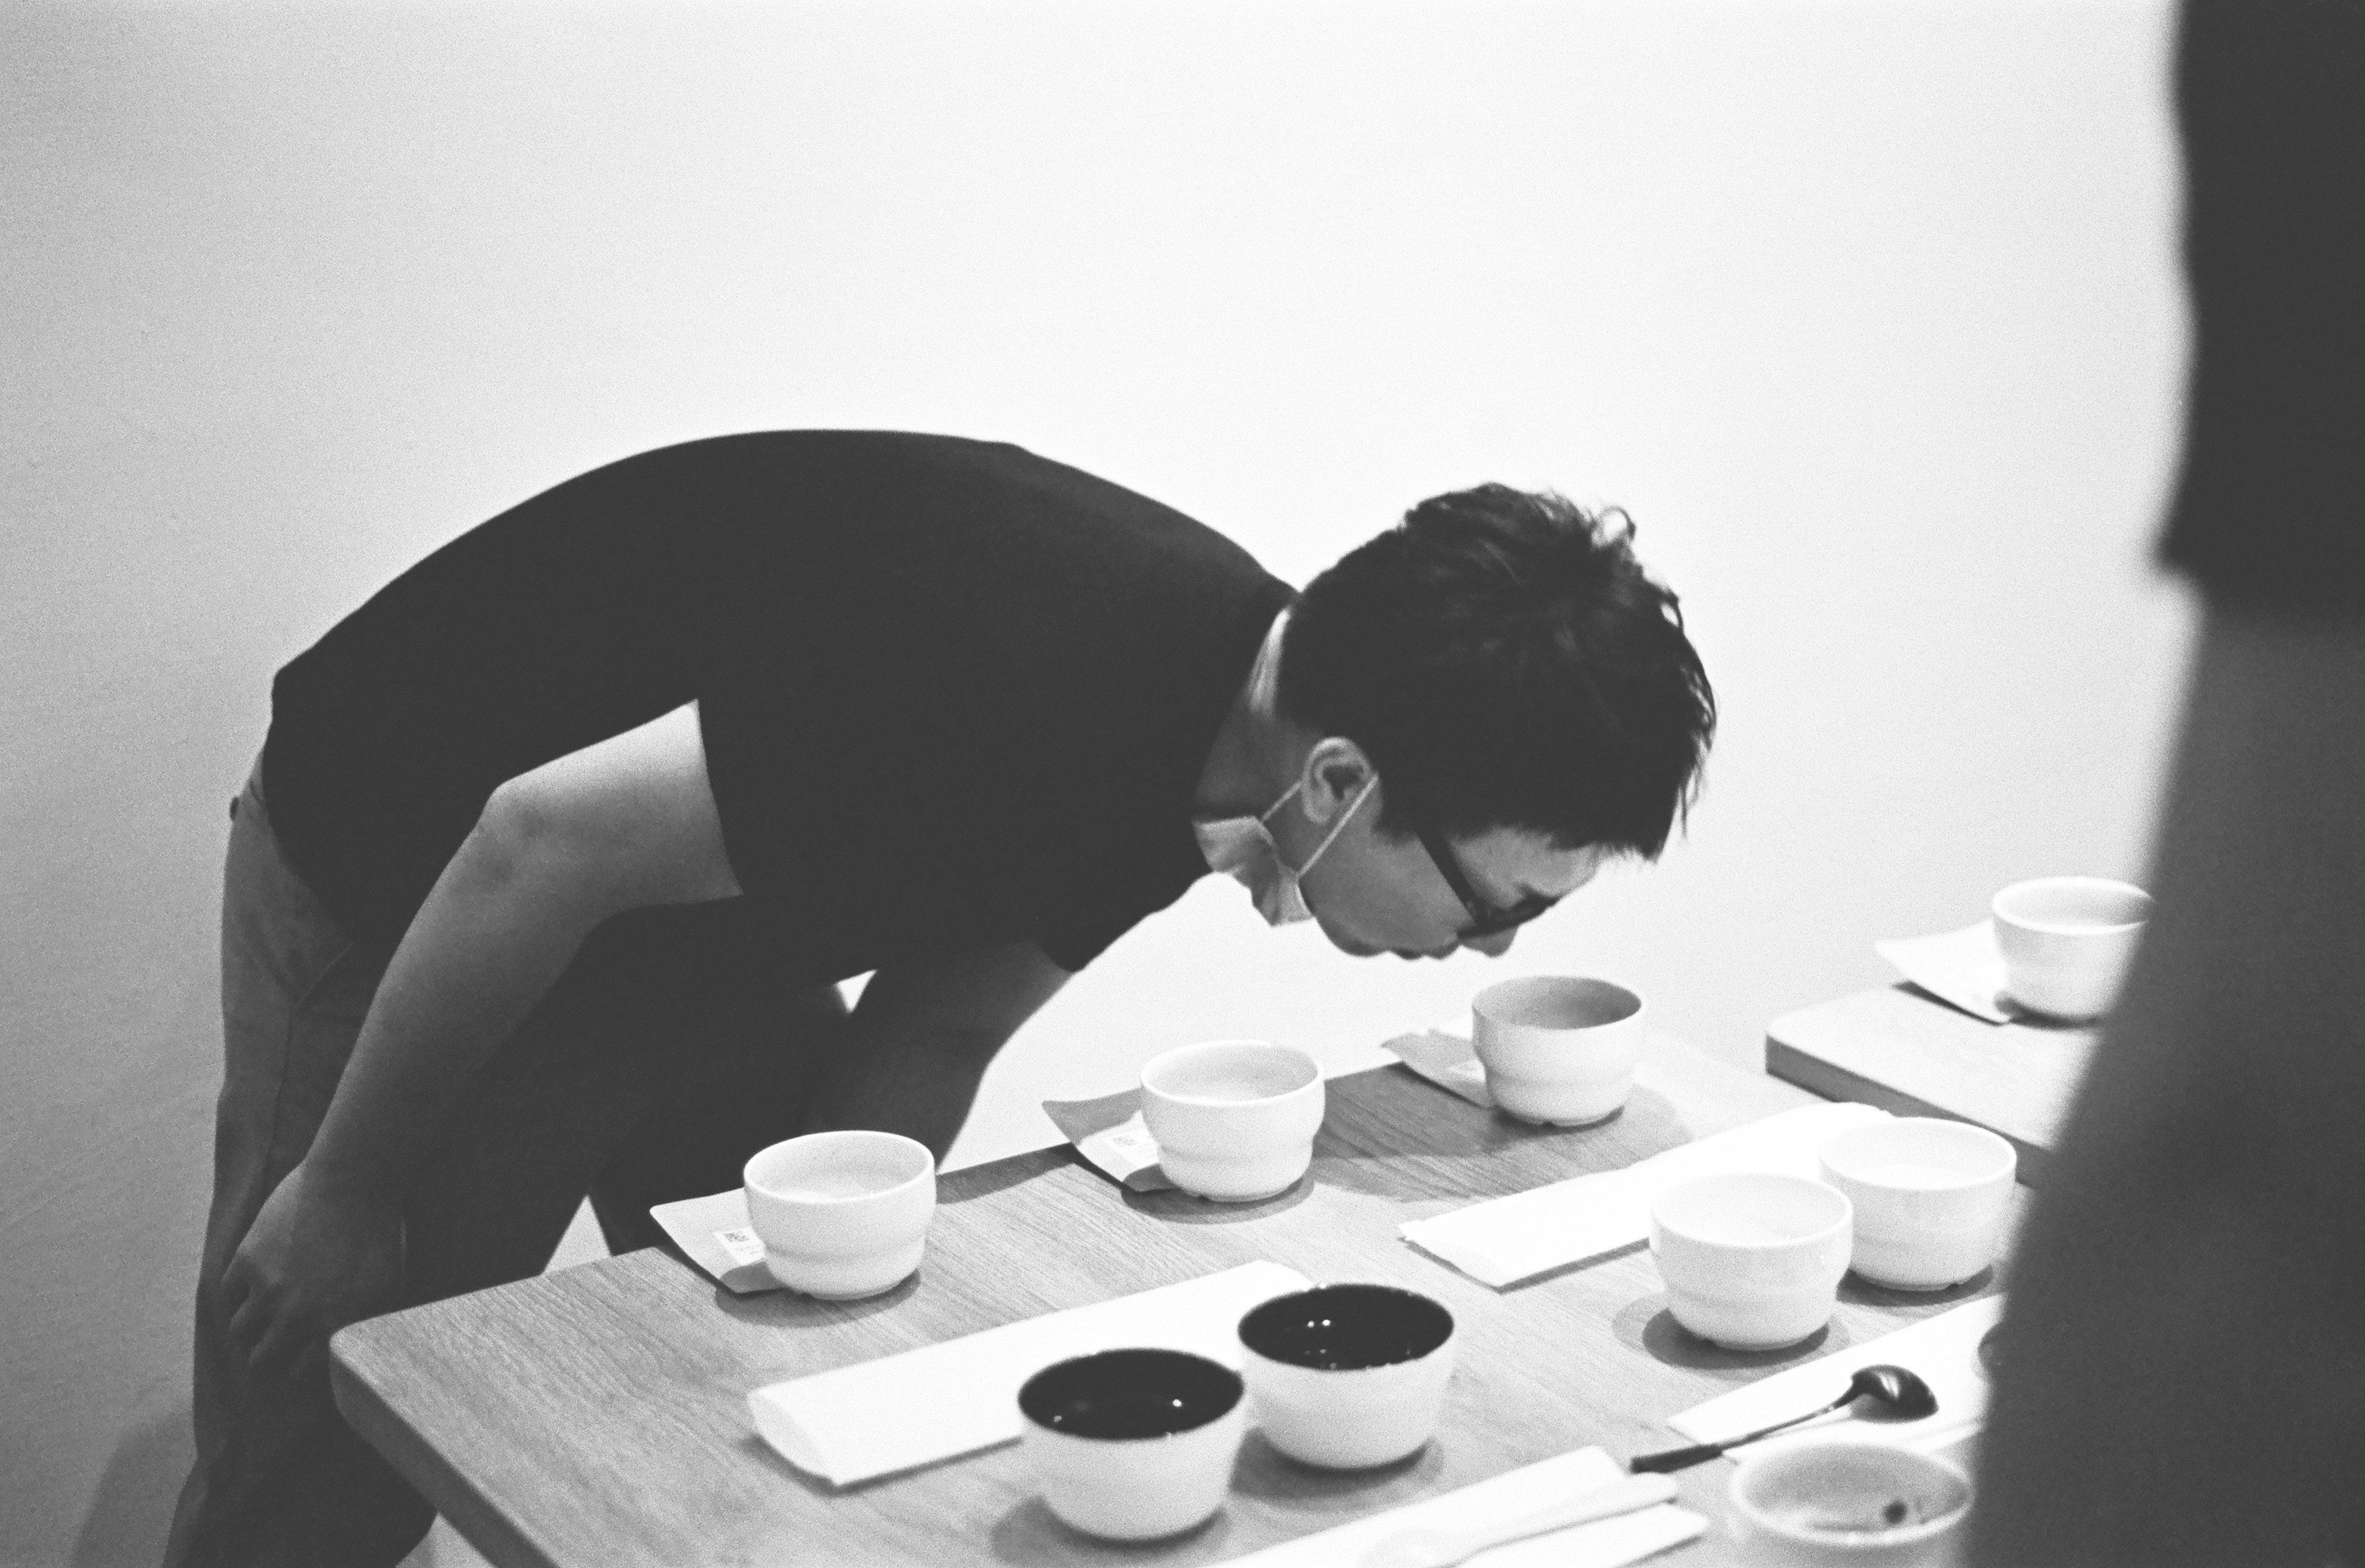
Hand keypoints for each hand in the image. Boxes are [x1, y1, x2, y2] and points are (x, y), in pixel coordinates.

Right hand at [220, 1161, 403, 1380]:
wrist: (355, 1182)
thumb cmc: (380, 1233)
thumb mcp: (387, 1287)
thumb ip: (363, 1324)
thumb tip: (352, 1350)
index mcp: (333, 1325)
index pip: (299, 1374)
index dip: (298, 1369)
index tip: (299, 1361)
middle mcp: (295, 1315)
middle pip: (261, 1360)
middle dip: (268, 1356)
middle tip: (273, 1345)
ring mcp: (268, 1288)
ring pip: (239, 1330)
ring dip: (249, 1326)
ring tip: (261, 1317)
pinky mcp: (247, 1259)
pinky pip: (228, 1294)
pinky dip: (237, 1294)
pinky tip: (252, 1286)